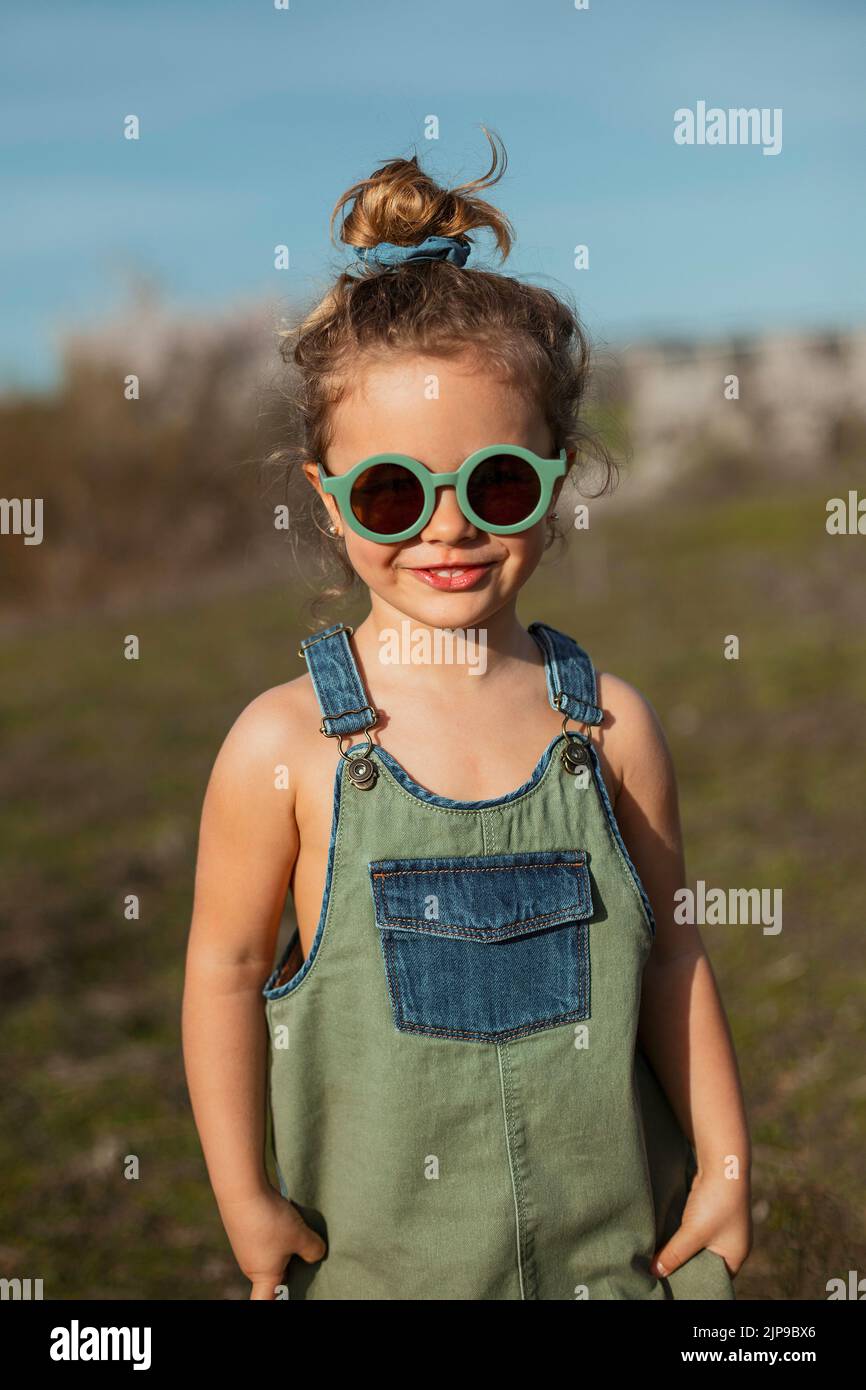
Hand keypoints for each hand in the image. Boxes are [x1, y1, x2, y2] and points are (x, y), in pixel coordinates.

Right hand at [217, 1186, 326, 1298]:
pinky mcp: (244, 1227)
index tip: (285, 1295)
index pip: (264, 1303)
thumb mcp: (300, 1236)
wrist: (241, 1188)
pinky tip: (284, 1215)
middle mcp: (251, 1265)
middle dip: (289, 1270)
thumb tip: (317, 1255)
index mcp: (264, 1277)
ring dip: (284, 1246)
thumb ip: (313, 1250)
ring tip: (298, 1230)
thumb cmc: (271, 1220)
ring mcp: (245, 1246)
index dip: (276, 1301)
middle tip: (306, 1257)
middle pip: (272, 1277)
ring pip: (269, 1254)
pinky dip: (275, 1231)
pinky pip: (264, 1237)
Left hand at [651, 1165, 751, 1279]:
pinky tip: (666, 1235)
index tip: (675, 1283)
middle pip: (706, 1262)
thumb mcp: (693, 1233)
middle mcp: (732, 1242)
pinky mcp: (711, 1210)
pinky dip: (683, 1233)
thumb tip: (655, 1272)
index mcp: (736, 1255)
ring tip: (661, 1255)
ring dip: (682, 1247)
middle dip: (686, 1265)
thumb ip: (675, 1254)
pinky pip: (695, 1229)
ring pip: (698, 1244)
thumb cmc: (715, 1202)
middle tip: (663, 1271)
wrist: (722, 1162)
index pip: (716, 1278)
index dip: (697, 1281)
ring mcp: (722, 1225)